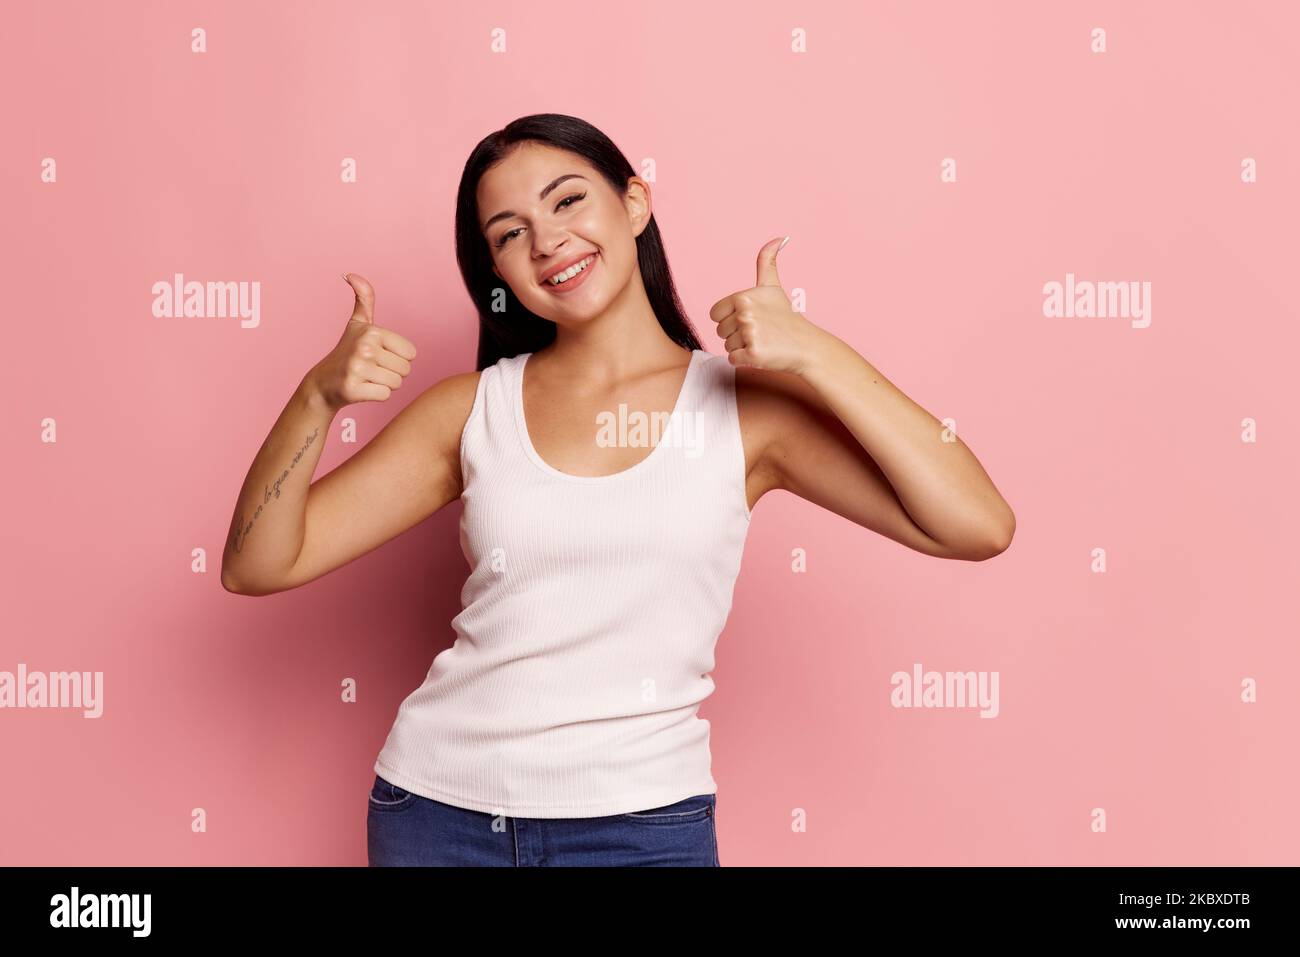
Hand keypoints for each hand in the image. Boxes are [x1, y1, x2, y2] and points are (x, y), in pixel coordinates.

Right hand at [308, 273, 417, 410]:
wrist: (324, 382)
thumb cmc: (347, 351)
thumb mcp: (357, 323)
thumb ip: (364, 298)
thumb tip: (351, 274)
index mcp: (372, 331)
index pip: (411, 353)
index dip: (398, 357)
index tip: (378, 355)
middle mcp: (364, 348)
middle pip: (406, 370)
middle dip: (392, 372)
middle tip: (371, 369)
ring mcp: (357, 369)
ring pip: (397, 384)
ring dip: (385, 384)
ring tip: (366, 378)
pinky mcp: (352, 389)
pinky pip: (385, 395)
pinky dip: (376, 395)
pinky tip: (361, 388)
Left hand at [707, 236, 824, 375]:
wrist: (807, 346)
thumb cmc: (787, 317)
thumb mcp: (773, 287)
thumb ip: (767, 262)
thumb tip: (779, 238)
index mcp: (743, 296)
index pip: (715, 314)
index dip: (730, 318)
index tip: (750, 318)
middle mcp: (744, 313)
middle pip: (720, 331)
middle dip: (736, 334)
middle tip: (760, 332)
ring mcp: (748, 333)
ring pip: (726, 346)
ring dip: (741, 347)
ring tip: (763, 341)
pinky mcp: (752, 353)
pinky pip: (733, 360)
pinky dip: (745, 360)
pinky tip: (762, 353)